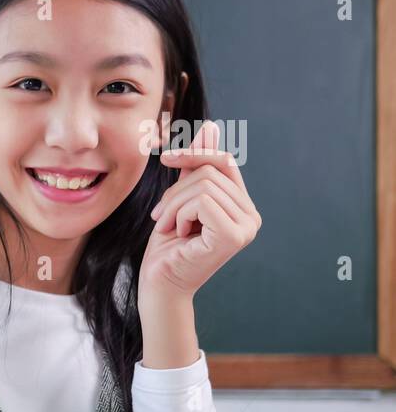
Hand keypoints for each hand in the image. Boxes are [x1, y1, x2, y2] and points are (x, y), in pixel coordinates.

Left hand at [139, 120, 261, 299]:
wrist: (159, 284)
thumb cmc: (167, 246)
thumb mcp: (179, 199)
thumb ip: (195, 167)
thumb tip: (211, 127)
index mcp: (241, 206)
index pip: (223, 162)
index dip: (194, 153)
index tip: (165, 157)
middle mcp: (251, 216)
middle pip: (210, 172)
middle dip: (176, 190)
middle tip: (160, 216)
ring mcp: (246, 226)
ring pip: (203, 185)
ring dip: (174, 205)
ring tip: (167, 227)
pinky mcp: (234, 235)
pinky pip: (202, 201)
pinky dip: (180, 214)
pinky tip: (179, 235)